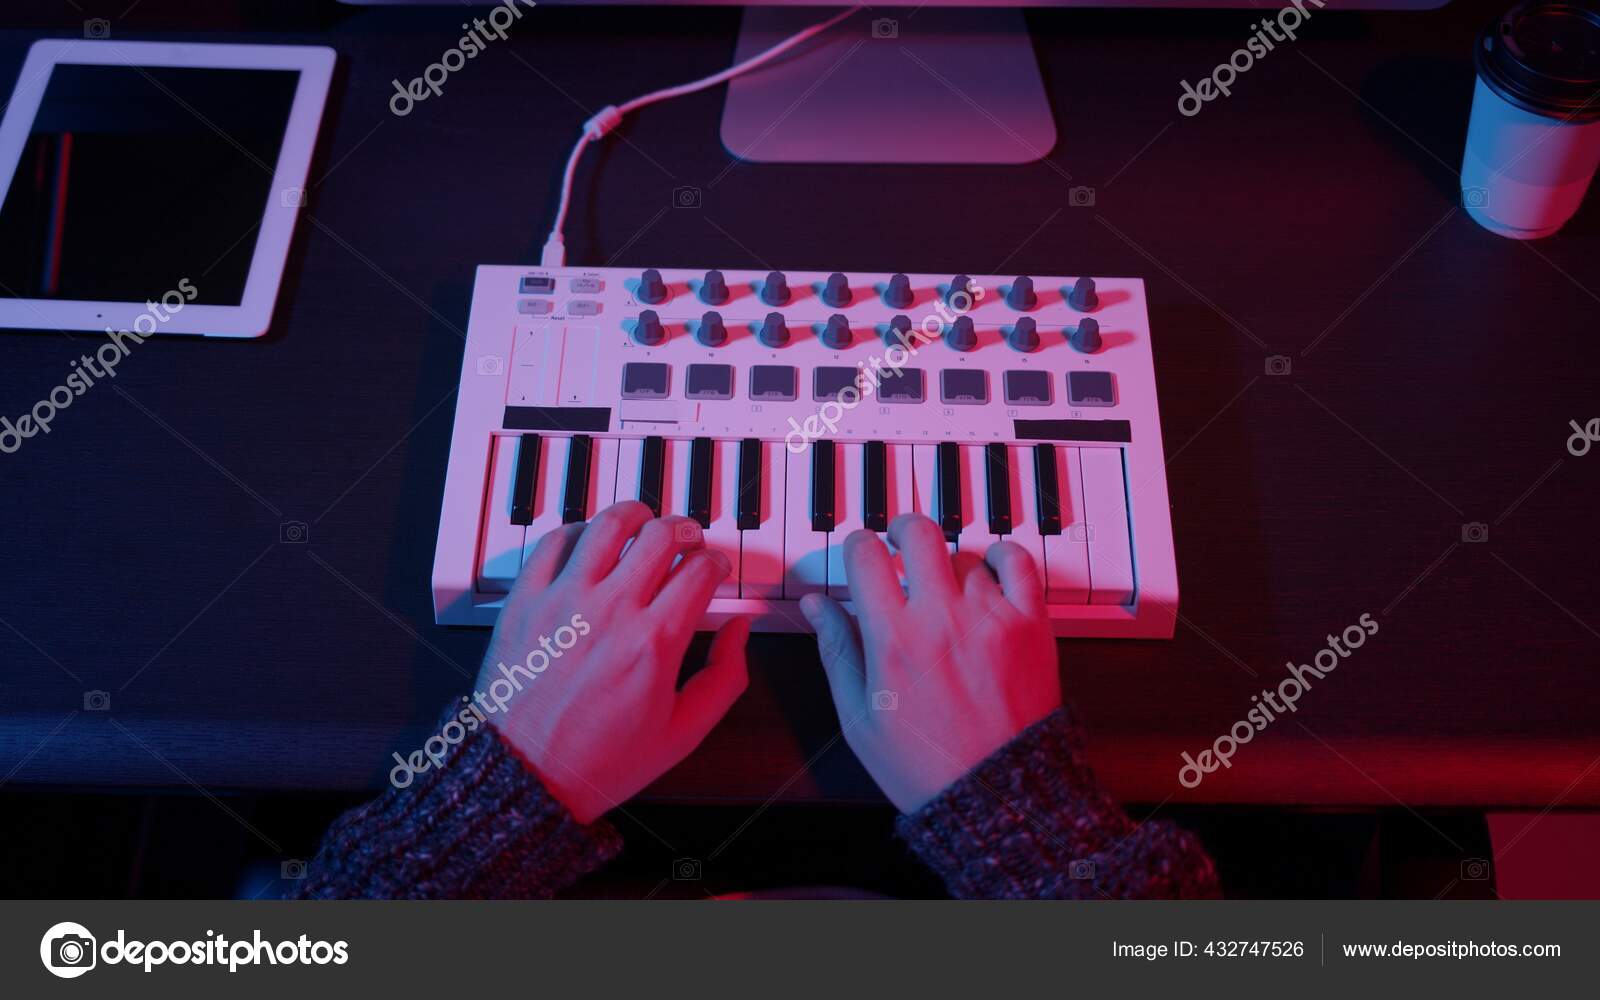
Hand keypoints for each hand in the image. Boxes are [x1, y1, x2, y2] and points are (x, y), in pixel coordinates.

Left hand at [476, 501, 749, 823]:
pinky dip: (579, 532)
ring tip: (643, 522)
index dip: (717, 562)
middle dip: (685, 530)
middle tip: (687, 539)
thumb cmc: (601, 760)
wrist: (523, 774)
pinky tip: (590, 543)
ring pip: (608, 524)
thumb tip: (739, 631)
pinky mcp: (525, 599)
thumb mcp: (683, 733)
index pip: (700, 570)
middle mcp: (610, 611)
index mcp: (654, 642)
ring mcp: (563, 600)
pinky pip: (555, 541)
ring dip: (635, 515)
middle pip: (662, 534)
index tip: (714, 568)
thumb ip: (725, 678)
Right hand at [800, 513, 1060, 812]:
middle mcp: (942, 619)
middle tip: (898, 542)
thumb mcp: (859, 719)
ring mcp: (991, 618)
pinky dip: (1002, 557)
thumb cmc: (925, 766)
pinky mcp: (1032, 626)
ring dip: (949, 562)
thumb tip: (817, 605)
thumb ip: (837, 652)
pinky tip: (990, 570)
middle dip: (901, 528)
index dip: (857, 545)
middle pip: (919, 533)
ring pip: (965, 554)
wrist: (998, 795)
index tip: (860, 552)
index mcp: (894, 640)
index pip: (866, 556)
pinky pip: (1019, 564)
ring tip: (946, 588)